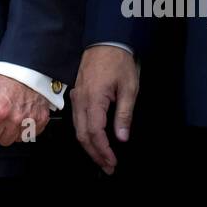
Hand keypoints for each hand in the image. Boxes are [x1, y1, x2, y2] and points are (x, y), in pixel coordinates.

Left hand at [0, 73, 51, 145]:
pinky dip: (27, 127)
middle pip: (5, 141)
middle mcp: (16, 119)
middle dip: (1, 131)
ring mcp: (30, 119)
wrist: (22, 70)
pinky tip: (23, 116)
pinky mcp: (42, 118)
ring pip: (18, 139)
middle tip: (1, 116)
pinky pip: (32, 134)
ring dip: (14, 131)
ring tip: (12, 115)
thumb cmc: (0, 81)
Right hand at [71, 44, 138, 173]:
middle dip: (94, 153)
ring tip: (102, 157)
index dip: (103, 151)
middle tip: (107, 167)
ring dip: (89, 145)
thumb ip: (124, 114)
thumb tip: (121, 137)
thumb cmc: (119, 61)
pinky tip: (94, 139)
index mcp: (93, 99)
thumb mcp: (129, 88)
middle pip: (82, 134)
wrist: (106, 40)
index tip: (112, 162)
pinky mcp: (77, 93)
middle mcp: (80, 99)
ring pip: (77, 128)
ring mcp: (76, 96)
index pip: (95, 133)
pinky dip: (85, 133)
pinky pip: (77, 118)